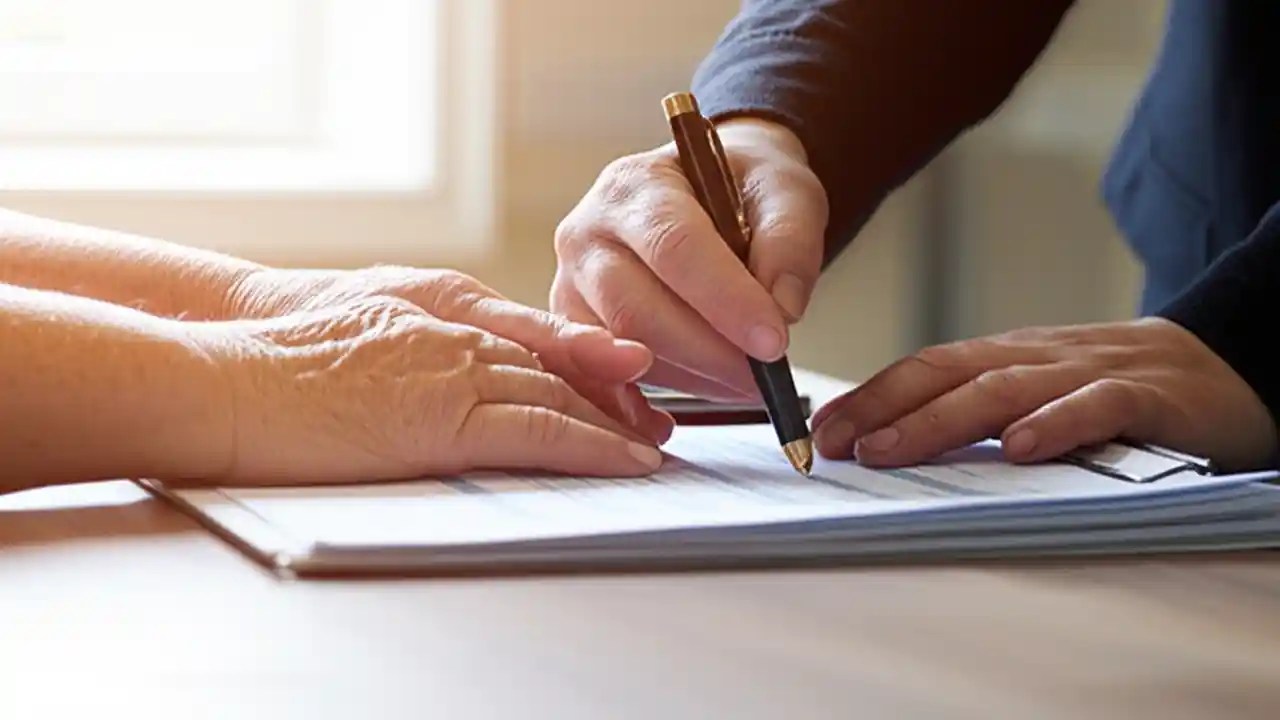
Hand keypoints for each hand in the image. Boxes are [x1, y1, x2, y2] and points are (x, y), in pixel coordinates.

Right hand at [190, 296, 664, 483]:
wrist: (232, 375)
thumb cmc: (282, 354)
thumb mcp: (367, 320)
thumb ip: (425, 335)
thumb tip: (456, 368)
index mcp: (442, 302)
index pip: (534, 332)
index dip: (589, 359)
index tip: (629, 380)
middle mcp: (460, 329)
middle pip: (559, 363)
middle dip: (616, 395)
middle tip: (661, 421)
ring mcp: (456, 372)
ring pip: (561, 395)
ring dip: (617, 423)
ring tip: (656, 447)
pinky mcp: (446, 421)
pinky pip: (539, 432)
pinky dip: (593, 447)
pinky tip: (626, 462)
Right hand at [551, 118, 827, 400]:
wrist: (703, 192)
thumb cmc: (736, 187)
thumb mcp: (783, 188)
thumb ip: (789, 238)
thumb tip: (782, 309)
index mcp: (635, 186)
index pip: (673, 246)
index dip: (725, 300)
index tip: (773, 342)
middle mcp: (588, 234)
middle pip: (635, 308)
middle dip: (708, 352)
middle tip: (765, 375)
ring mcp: (574, 287)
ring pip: (624, 349)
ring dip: (695, 376)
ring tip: (749, 378)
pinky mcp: (578, 332)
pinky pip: (614, 377)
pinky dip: (665, 395)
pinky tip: (708, 392)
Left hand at [811, 318, 1277, 471]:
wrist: (1225, 366)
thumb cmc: (1117, 388)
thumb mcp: (1041, 393)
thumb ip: (985, 413)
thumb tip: (900, 447)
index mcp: (1009, 357)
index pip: (927, 368)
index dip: (872, 396)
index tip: (823, 431)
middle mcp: (1037, 358)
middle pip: (948, 373)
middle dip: (883, 407)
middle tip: (837, 444)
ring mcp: (1089, 372)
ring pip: (1003, 390)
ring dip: (939, 420)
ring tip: (891, 449)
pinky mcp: (1146, 396)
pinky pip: (1096, 406)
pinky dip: (1056, 425)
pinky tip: (1020, 450)